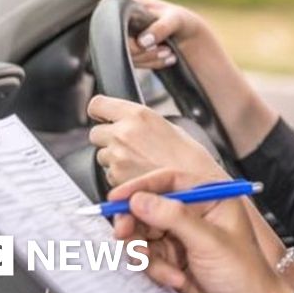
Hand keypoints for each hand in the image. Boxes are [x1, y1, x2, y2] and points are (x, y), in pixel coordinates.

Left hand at [88, 95, 226, 185]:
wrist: (197, 188)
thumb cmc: (191, 160)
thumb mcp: (171, 127)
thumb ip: (143, 123)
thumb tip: (131, 125)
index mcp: (138, 115)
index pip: (98, 104)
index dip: (100, 111)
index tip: (103, 115)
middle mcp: (123, 134)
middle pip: (96, 132)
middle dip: (108, 138)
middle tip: (127, 145)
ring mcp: (117, 157)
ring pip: (102, 155)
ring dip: (114, 159)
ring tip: (139, 163)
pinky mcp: (116, 178)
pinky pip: (109, 175)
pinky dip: (119, 176)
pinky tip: (139, 176)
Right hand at [112, 169, 293, 292]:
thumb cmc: (245, 274)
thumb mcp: (209, 241)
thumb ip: (173, 217)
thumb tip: (140, 199)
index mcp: (210, 198)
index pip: (169, 181)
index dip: (141, 186)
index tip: (117, 198)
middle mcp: (194, 214)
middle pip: (149, 207)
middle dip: (135, 224)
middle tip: (124, 235)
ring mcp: (182, 237)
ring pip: (144, 235)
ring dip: (147, 254)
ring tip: (165, 270)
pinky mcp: (173, 260)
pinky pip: (148, 258)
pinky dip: (156, 270)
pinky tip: (176, 280)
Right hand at [121, 0, 205, 69]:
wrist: (192, 38)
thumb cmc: (184, 21)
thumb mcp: (176, 19)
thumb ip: (161, 27)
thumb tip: (142, 42)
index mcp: (127, 1)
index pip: (114, 20)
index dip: (127, 36)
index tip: (148, 43)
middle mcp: (122, 18)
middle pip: (117, 42)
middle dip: (143, 51)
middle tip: (166, 50)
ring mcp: (125, 35)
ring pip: (126, 55)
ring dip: (149, 58)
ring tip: (169, 52)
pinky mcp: (131, 50)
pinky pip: (134, 63)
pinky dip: (152, 63)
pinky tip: (168, 58)